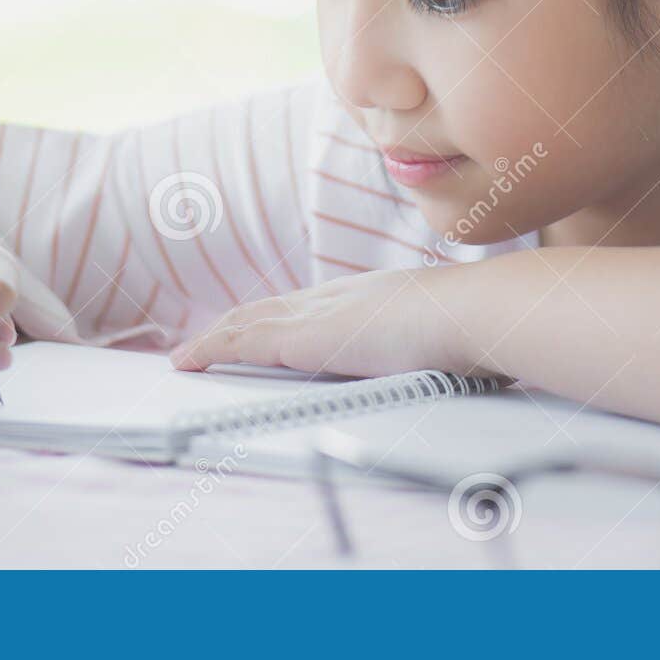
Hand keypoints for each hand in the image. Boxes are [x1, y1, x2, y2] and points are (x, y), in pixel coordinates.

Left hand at [168, 267, 475, 377]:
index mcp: (368, 297)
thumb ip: (438, 348)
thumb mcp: (448, 338)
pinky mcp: (301, 338)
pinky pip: (240, 342)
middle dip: (237, 326)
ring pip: (248, 323)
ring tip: (186, 356)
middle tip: (207, 343)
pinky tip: (188, 361)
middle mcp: (336, 297)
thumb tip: (458, 362)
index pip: (310, 305)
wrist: (470, 314)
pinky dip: (210, 349)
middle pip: (270, 309)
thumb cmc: (473, 328)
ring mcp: (318, 314)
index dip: (279, 316)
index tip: (260, 327)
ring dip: (215, 339)